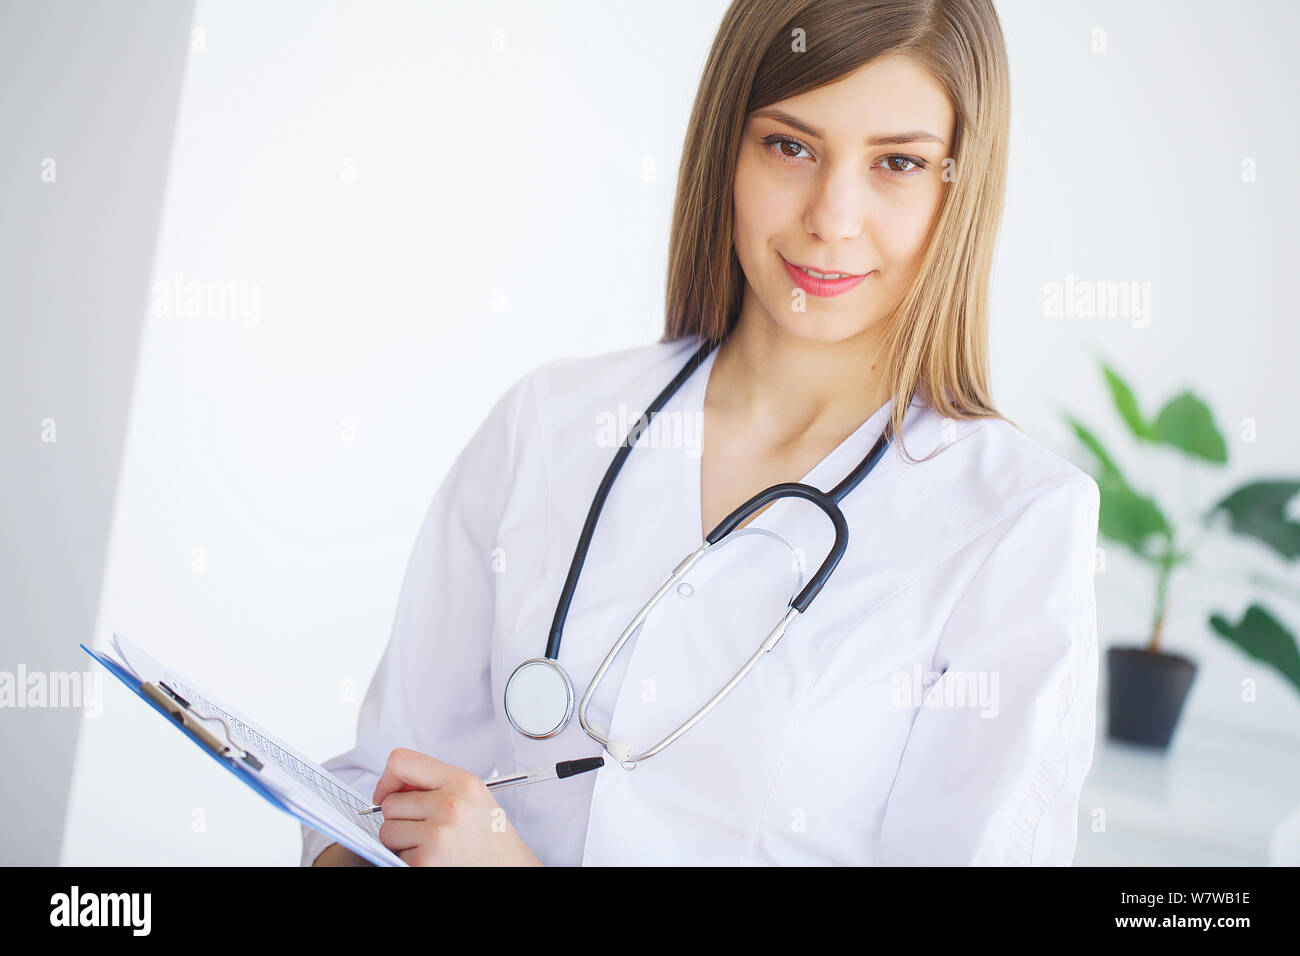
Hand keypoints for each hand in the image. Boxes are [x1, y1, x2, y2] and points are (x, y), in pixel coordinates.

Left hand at [372, 748, 543, 866]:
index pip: (401, 761)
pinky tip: (433, 858)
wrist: (510, 868)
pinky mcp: (427, 860)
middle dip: (399, 818)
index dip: (387, 779)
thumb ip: (437, 784)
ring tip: (430, 845)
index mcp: (462, 782)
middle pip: (389, 803)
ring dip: (401, 841)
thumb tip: (393, 785)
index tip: (388, 794)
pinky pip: (395, 855)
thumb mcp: (473, 797)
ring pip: (387, 831)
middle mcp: (450, 804)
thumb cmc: (491, 838)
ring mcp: (438, 833)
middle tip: (423, 828)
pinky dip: (408, 860)